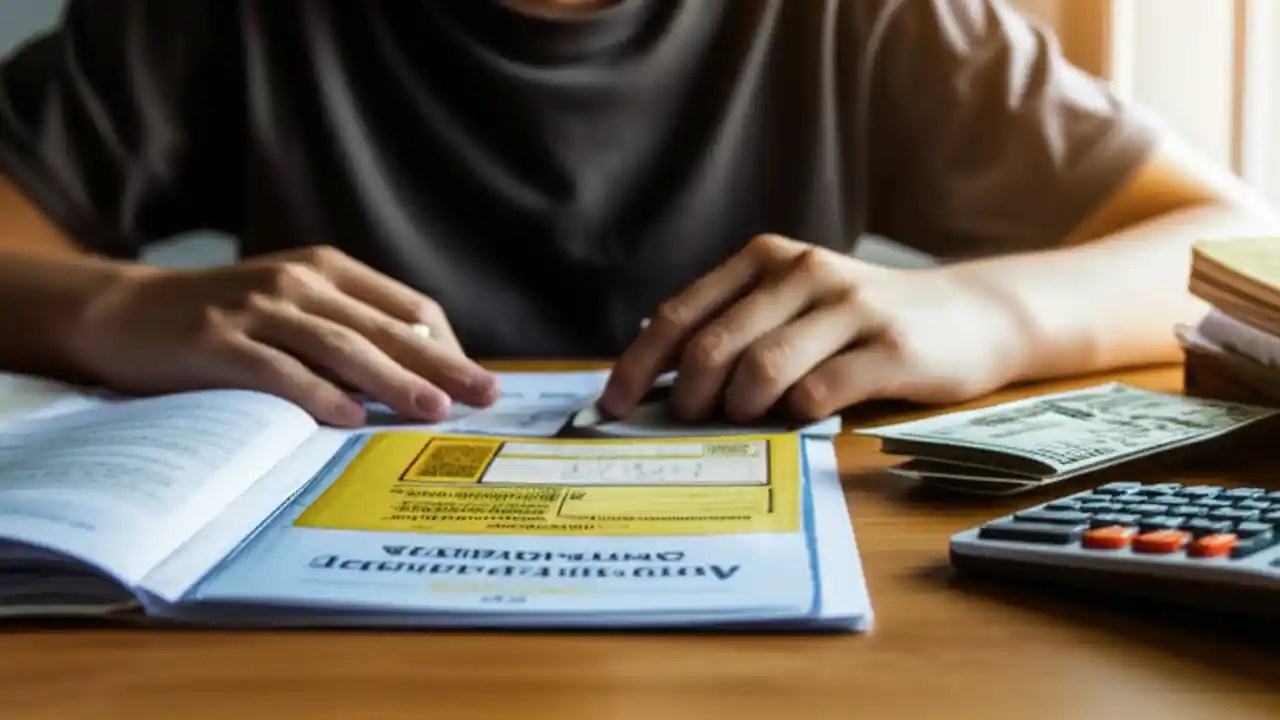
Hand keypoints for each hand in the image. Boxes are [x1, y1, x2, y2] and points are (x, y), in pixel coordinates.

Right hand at [67, 246, 498, 425]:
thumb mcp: (292, 303)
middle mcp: (299, 282)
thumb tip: (423, 367)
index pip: (409, 306)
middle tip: (484, 395)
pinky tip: (348, 418)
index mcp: (327, 270)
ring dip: (393, 380)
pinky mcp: (218, 341)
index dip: (447, 345)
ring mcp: (257, 309)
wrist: (123, 311)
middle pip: (385, 328)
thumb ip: (348, 325)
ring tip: (433, 410)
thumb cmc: (223, 317)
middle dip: (441, 364)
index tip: (471, 381)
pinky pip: (278, 370)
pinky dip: (316, 393)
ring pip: (341, 346)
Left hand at [599, 235, 1025, 421]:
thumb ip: (736, 326)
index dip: (640, 365)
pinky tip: (801, 419)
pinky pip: (821, 392)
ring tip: (750, 419)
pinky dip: (796, 417)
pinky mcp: (893, 347)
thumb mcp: (795, 305)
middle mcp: (804, 272)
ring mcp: (851, 307)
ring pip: (762, 369)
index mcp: (767, 259)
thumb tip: (660, 379)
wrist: (970, 315)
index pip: (682, 314)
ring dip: (742, 409)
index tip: (614, 407)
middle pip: (714, 345)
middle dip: (689, 397)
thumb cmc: (862, 322)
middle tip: (691, 423)